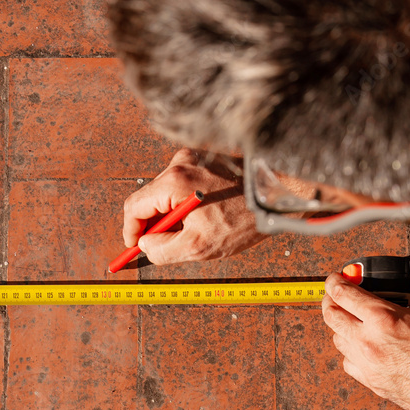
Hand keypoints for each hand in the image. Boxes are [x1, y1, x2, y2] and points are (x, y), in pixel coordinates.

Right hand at [122, 148, 266, 263]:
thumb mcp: (199, 246)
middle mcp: (179, 164)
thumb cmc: (244, 219)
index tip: (134, 247)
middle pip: (149, 199)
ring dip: (171, 215)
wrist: (278, 194)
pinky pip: (182, 186)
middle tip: (164, 246)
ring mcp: (192, 159)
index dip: (131, 231)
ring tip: (193, 231)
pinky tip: (204, 216)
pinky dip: (184, 204)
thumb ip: (163, 250)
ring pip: (165, 194)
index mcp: (173, 182)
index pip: (134, 206)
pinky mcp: (205, 161)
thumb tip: (146, 245)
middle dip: (153, 225)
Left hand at [321, 274, 409, 409]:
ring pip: (337, 339)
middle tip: (336, 295)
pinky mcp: (371, 382)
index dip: (335, 281)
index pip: (342, 294)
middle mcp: (368, 341)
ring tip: (351, 319)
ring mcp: (367, 364)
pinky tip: (362, 345)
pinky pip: (348, 362)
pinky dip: (350, 351)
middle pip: (331, 316)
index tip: (336, 278)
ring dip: (340, 326)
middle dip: (330, 300)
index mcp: (383, 318)